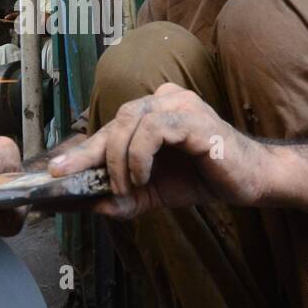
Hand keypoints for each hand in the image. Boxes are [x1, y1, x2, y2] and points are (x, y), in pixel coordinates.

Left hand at [49, 83, 271, 218]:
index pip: (111, 127)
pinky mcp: (195, 119)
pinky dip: (140, 155)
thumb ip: (126, 197)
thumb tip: (95, 207)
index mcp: (154, 110)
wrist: (250, 182)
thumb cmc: (204, 178)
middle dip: (91, 154)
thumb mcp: (155, 192)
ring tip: (126, 187)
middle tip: (77, 180)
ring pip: (130, 120)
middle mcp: (165, 100)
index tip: (57, 171)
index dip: (82, 150)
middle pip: (116, 119)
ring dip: (118, 159)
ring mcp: (182, 105)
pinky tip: (144, 177)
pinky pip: (154, 130)